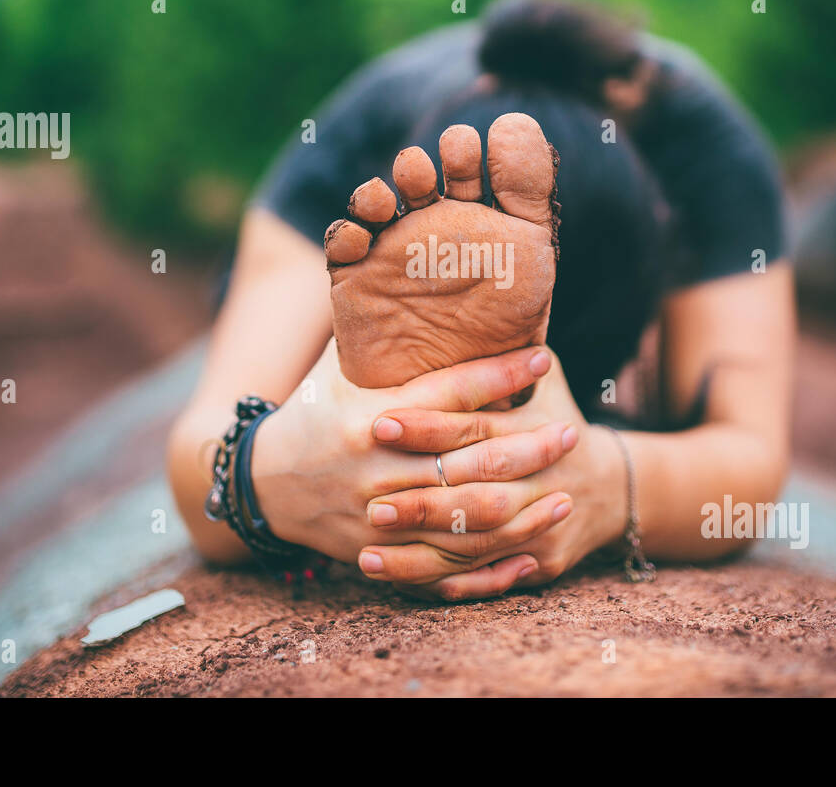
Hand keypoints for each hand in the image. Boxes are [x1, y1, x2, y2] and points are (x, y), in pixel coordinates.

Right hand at [250, 339, 578, 576]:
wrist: (264, 485)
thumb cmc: (311, 411)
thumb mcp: (336, 367)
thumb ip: (378, 334)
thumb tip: (409, 269)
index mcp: (370, 413)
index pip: (449, 391)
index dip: (500, 375)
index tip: (542, 361)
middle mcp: (378, 465)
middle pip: (468, 458)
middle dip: (527, 448)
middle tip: (571, 433)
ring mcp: (380, 514)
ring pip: (465, 518)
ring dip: (523, 509)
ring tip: (566, 494)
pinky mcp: (383, 552)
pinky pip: (445, 565)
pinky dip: (491, 562)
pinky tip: (529, 551)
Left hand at [363, 348, 629, 599]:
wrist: (609, 487)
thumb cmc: (554, 418)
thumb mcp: (545, 378)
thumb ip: (500, 351)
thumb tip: (452, 302)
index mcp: (532, 427)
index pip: (474, 426)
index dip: (428, 425)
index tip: (379, 422)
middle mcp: (539, 479)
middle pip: (474, 491)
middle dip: (421, 499)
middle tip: (368, 499)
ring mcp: (541, 525)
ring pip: (476, 544)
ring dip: (419, 550)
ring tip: (364, 548)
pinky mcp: (538, 563)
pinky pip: (485, 579)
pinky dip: (441, 583)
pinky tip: (393, 578)